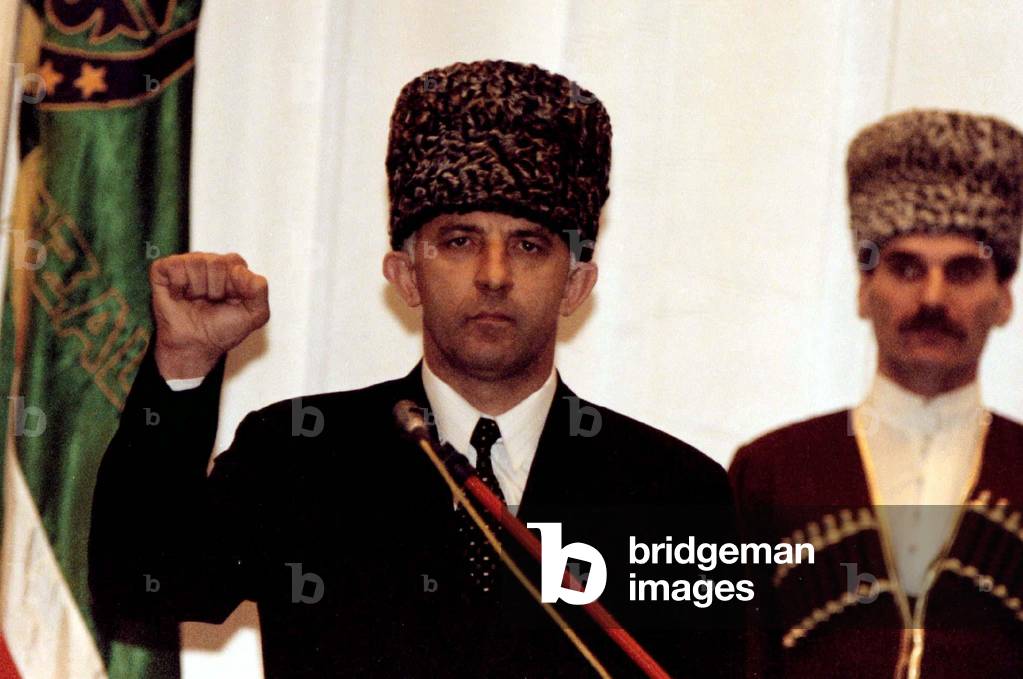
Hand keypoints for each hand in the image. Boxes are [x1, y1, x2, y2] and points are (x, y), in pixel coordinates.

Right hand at [150, 252, 269, 378]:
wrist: (194, 347)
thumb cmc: (223, 329)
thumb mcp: (254, 315)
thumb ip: (260, 291)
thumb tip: (241, 271)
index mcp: (233, 268)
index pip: (235, 263)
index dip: (233, 286)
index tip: (230, 301)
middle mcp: (209, 261)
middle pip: (215, 262)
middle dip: (215, 289)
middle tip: (211, 302)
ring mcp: (186, 264)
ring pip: (195, 263)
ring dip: (196, 289)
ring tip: (195, 300)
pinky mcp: (164, 270)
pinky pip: (172, 265)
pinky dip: (177, 285)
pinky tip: (179, 296)